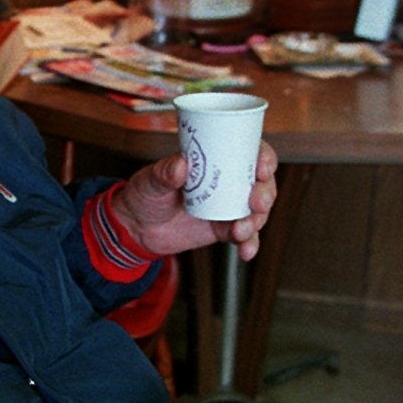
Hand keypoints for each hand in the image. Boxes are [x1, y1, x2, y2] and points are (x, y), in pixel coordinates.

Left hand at [110, 141, 279, 262]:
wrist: (136, 229)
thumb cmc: (144, 195)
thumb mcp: (150, 180)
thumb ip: (164, 173)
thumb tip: (181, 165)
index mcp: (214, 160)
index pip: (249, 151)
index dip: (264, 157)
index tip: (262, 167)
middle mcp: (227, 182)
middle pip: (261, 183)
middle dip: (266, 192)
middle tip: (256, 201)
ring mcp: (228, 207)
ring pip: (257, 211)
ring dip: (257, 220)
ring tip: (240, 230)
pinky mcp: (224, 229)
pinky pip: (245, 236)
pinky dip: (250, 243)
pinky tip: (246, 251)